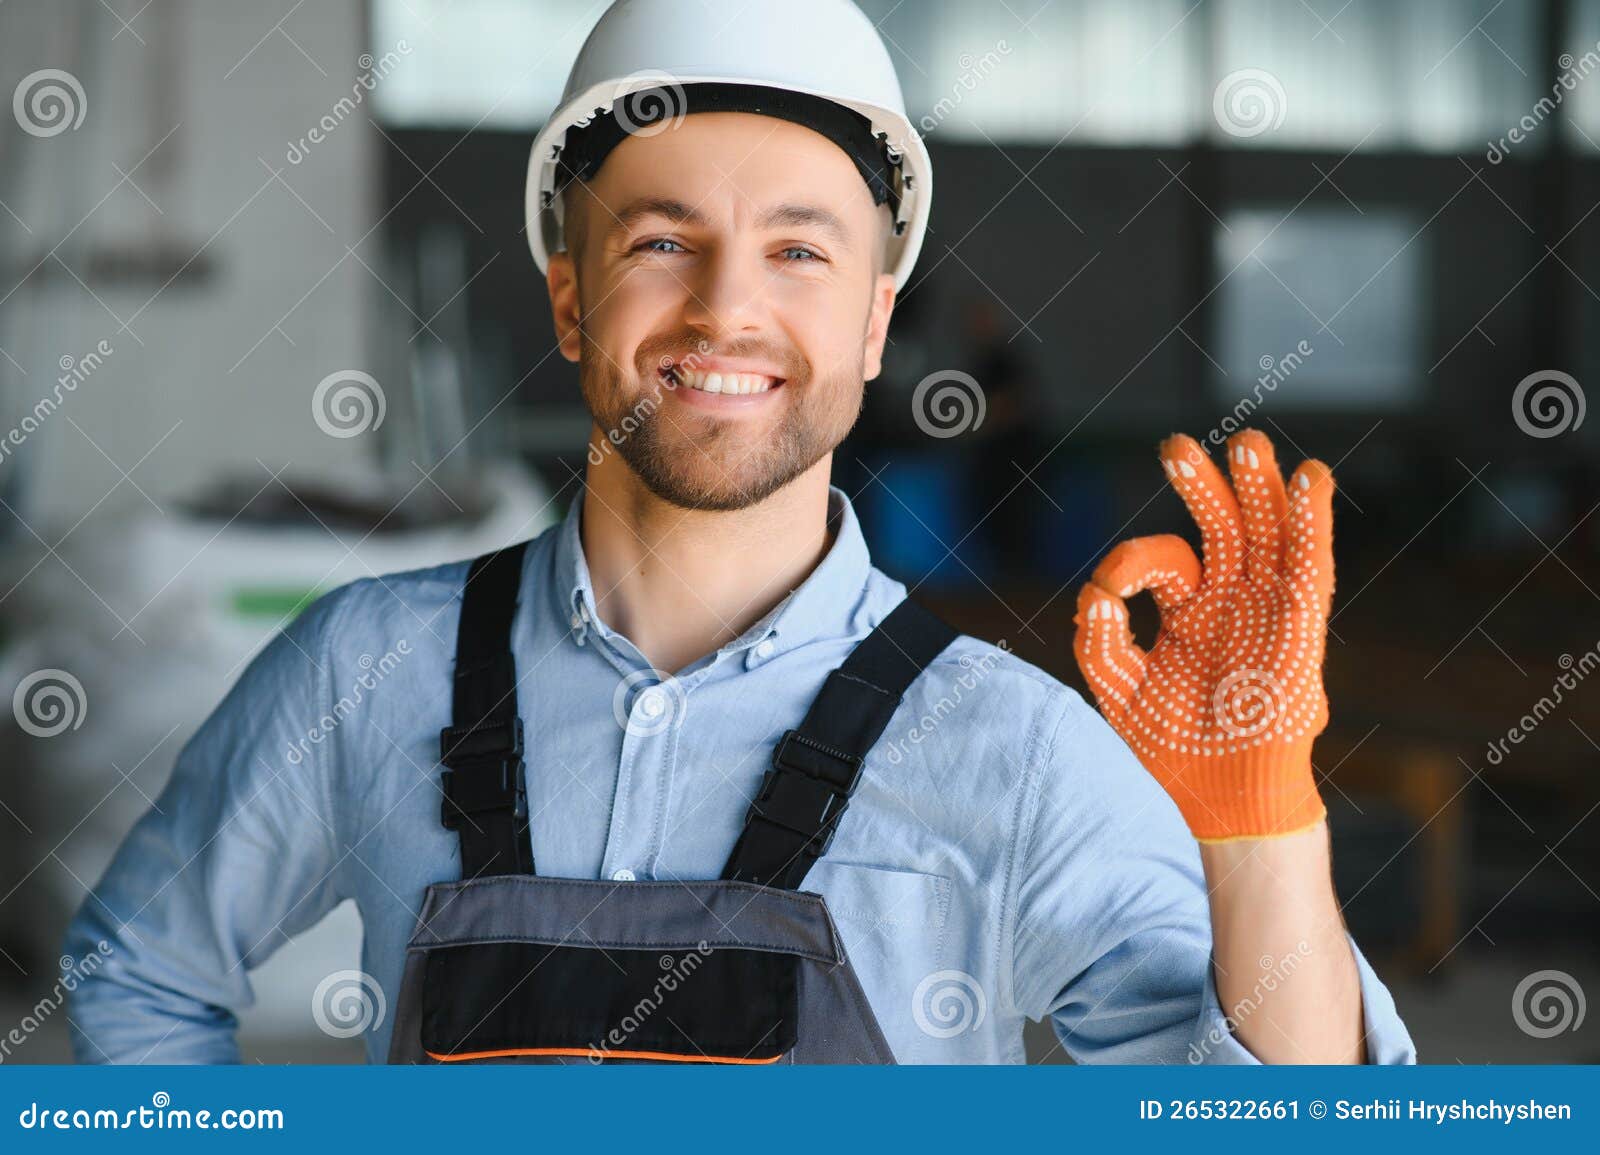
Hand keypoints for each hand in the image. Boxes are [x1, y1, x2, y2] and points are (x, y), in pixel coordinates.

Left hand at [1071, 429, 1334, 841]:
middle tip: (1174, 446)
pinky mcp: (1301, 626)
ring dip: (1259, 488)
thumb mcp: (1119, 692)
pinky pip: (1309, 564)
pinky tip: (1308, 480)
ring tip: (1246, 444)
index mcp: (1188, 610)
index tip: (1112, 589)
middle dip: (1202, 484)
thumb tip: (1095, 594)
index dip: (1133, 563)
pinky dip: (1310, 522)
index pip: (1162, 561)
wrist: (1221, 799)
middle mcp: (1230, 600)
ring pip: (1267, 533)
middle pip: (1221, 526)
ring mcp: (1267, 609)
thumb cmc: (1173, 747)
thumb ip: (1100, 642)